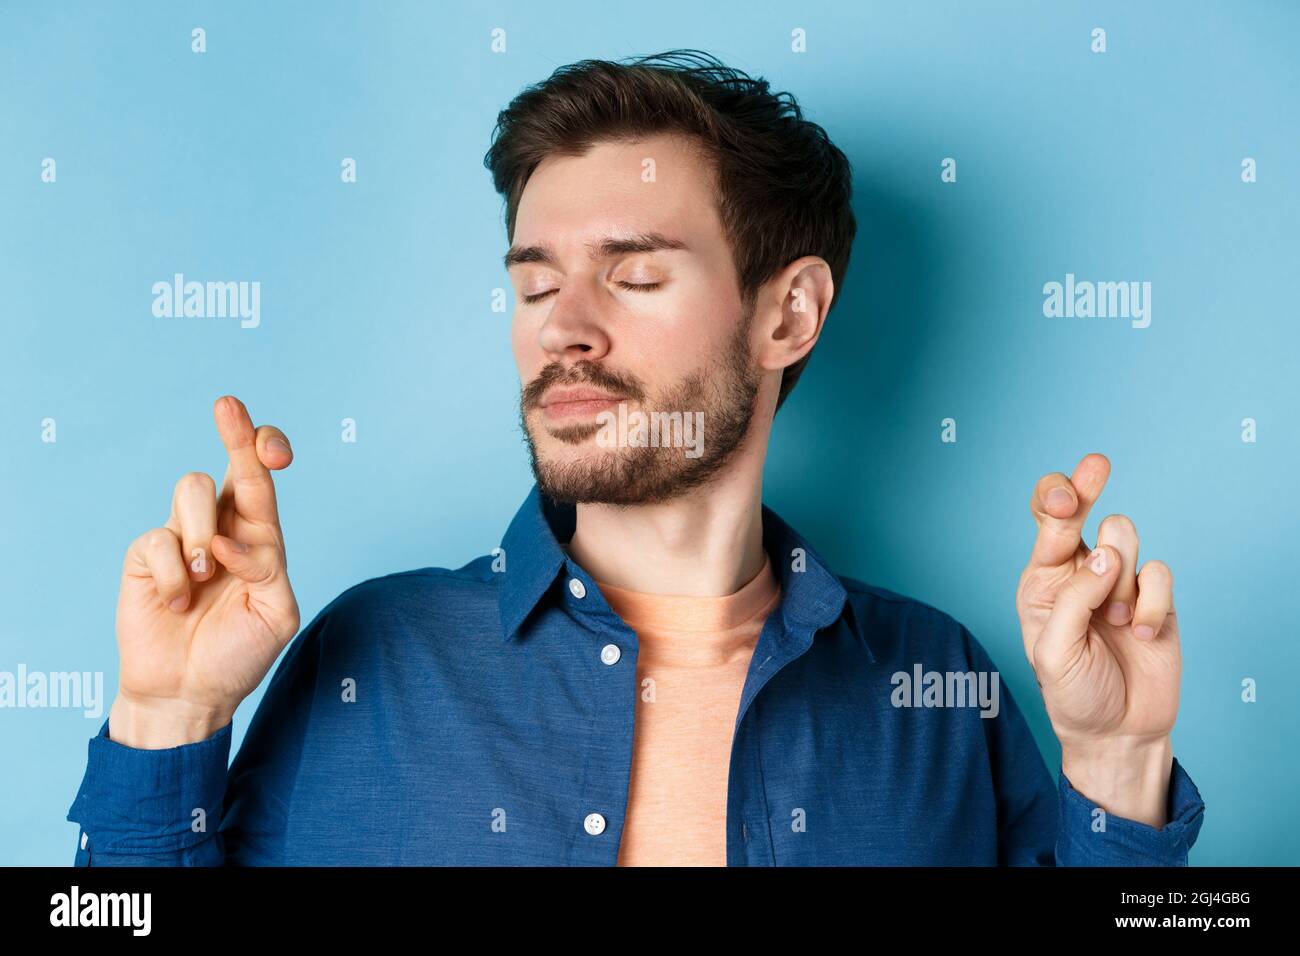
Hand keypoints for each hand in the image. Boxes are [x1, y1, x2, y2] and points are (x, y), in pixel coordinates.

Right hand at [110, 396, 300, 747]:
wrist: (190, 693)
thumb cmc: (239, 653)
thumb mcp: (276, 614)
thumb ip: (267, 570)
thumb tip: (228, 541)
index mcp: (259, 537)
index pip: (264, 483)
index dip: (267, 453)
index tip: (274, 444)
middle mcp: (221, 528)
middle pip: (228, 465)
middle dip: (235, 432)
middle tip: (228, 406)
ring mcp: (182, 537)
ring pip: (191, 488)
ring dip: (202, 530)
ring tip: (204, 576)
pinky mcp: (146, 555)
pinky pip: (159, 539)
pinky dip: (175, 575)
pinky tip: (178, 603)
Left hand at [1016, 453, 1179, 825]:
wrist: (1118, 731)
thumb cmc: (1073, 693)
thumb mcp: (1054, 653)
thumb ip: (1073, 602)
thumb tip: (1106, 558)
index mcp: (1042, 579)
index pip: (1045, 523)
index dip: (1055, 499)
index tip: (1066, 499)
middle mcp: (1078, 571)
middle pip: (1083, 509)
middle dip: (1086, 485)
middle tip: (1097, 466)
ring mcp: (1119, 580)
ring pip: (1124, 535)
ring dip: (1121, 576)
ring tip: (1115, 619)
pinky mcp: (1156, 597)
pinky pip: (1159, 573)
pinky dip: (1152, 604)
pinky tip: (1142, 633)